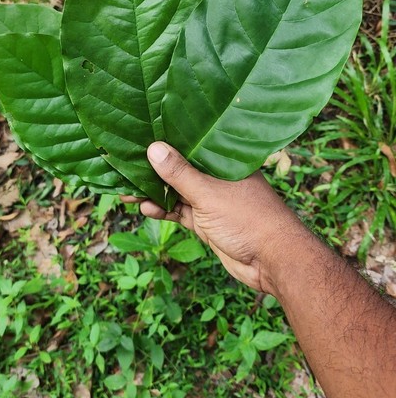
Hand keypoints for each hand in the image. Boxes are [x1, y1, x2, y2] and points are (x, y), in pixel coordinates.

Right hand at [120, 141, 306, 293]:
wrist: (273, 261)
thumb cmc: (248, 218)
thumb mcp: (209, 193)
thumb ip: (180, 174)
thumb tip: (153, 148)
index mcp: (225, 160)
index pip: (191, 144)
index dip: (166, 141)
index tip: (139, 136)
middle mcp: (218, 176)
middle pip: (180, 168)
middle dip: (154, 169)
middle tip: (124, 165)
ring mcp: (212, 200)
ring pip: (177, 192)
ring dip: (154, 192)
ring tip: (125, 190)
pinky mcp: (207, 222)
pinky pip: (180, 212)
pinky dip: (163, 210)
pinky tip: (144, 208)